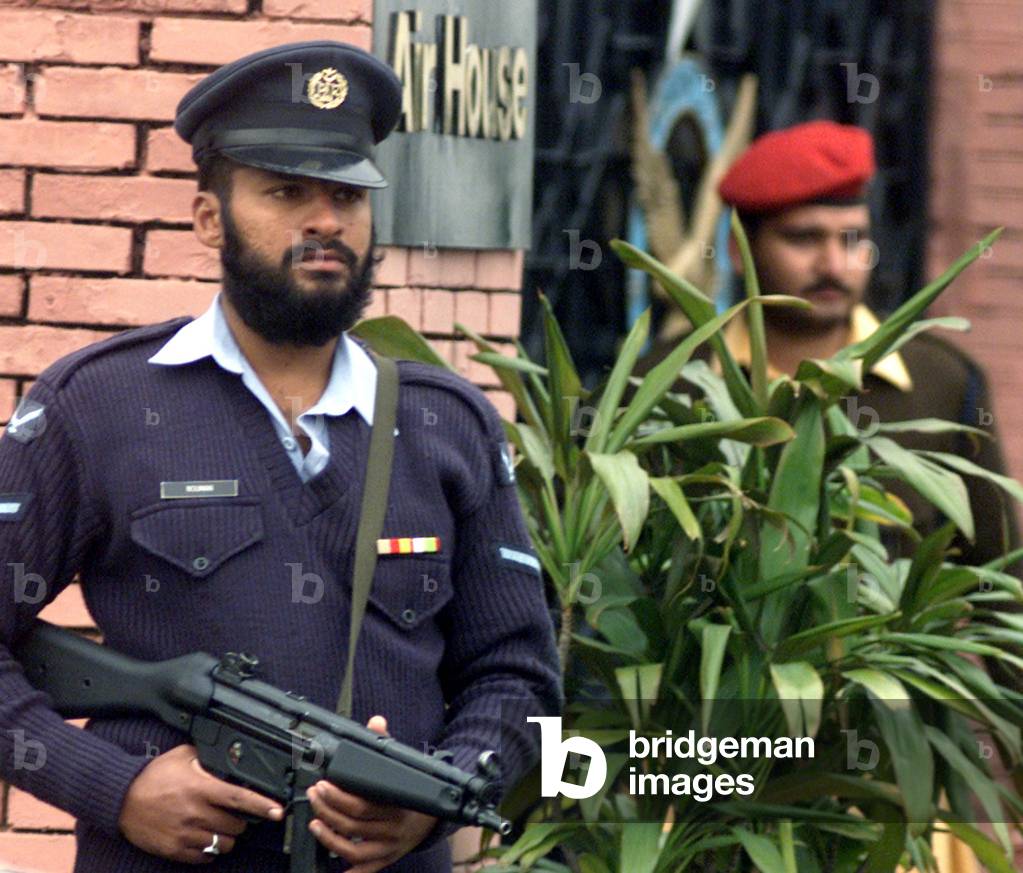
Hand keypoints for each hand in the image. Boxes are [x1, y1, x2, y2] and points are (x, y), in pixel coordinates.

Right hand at [118, 743, 283, 863]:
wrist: (121, 799)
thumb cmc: (154, 775)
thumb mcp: (184, 757)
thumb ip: (209, 757)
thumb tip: (233, 755)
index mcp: (200, 788)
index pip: (239, 798)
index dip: (261, 805)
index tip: (277, 811)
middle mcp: (195, 813)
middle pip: (236, 825)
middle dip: (241, 820)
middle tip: (233, 813)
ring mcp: (184, 835)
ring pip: (223, 844)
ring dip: (227, 837)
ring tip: (219, 826)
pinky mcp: (175, 850)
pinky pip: (204, 857)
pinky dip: (209, 850)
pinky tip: (204, 836)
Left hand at [307, 716, 438, 872]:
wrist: (433, 818)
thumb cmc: (411, 791)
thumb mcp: (401, 766)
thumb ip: (385, 744)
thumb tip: (376, 722)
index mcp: (398, 804)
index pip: (363, 804)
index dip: (338, 796)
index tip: (322, 784)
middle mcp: (394, 829)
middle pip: (354, 825)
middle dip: (328, 810)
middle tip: (313, 795)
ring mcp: (390, 848)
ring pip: (354, 851)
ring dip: (330, 838)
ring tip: (314, 822)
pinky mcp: (386, 860)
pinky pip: (365, 871)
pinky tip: (328, 870)